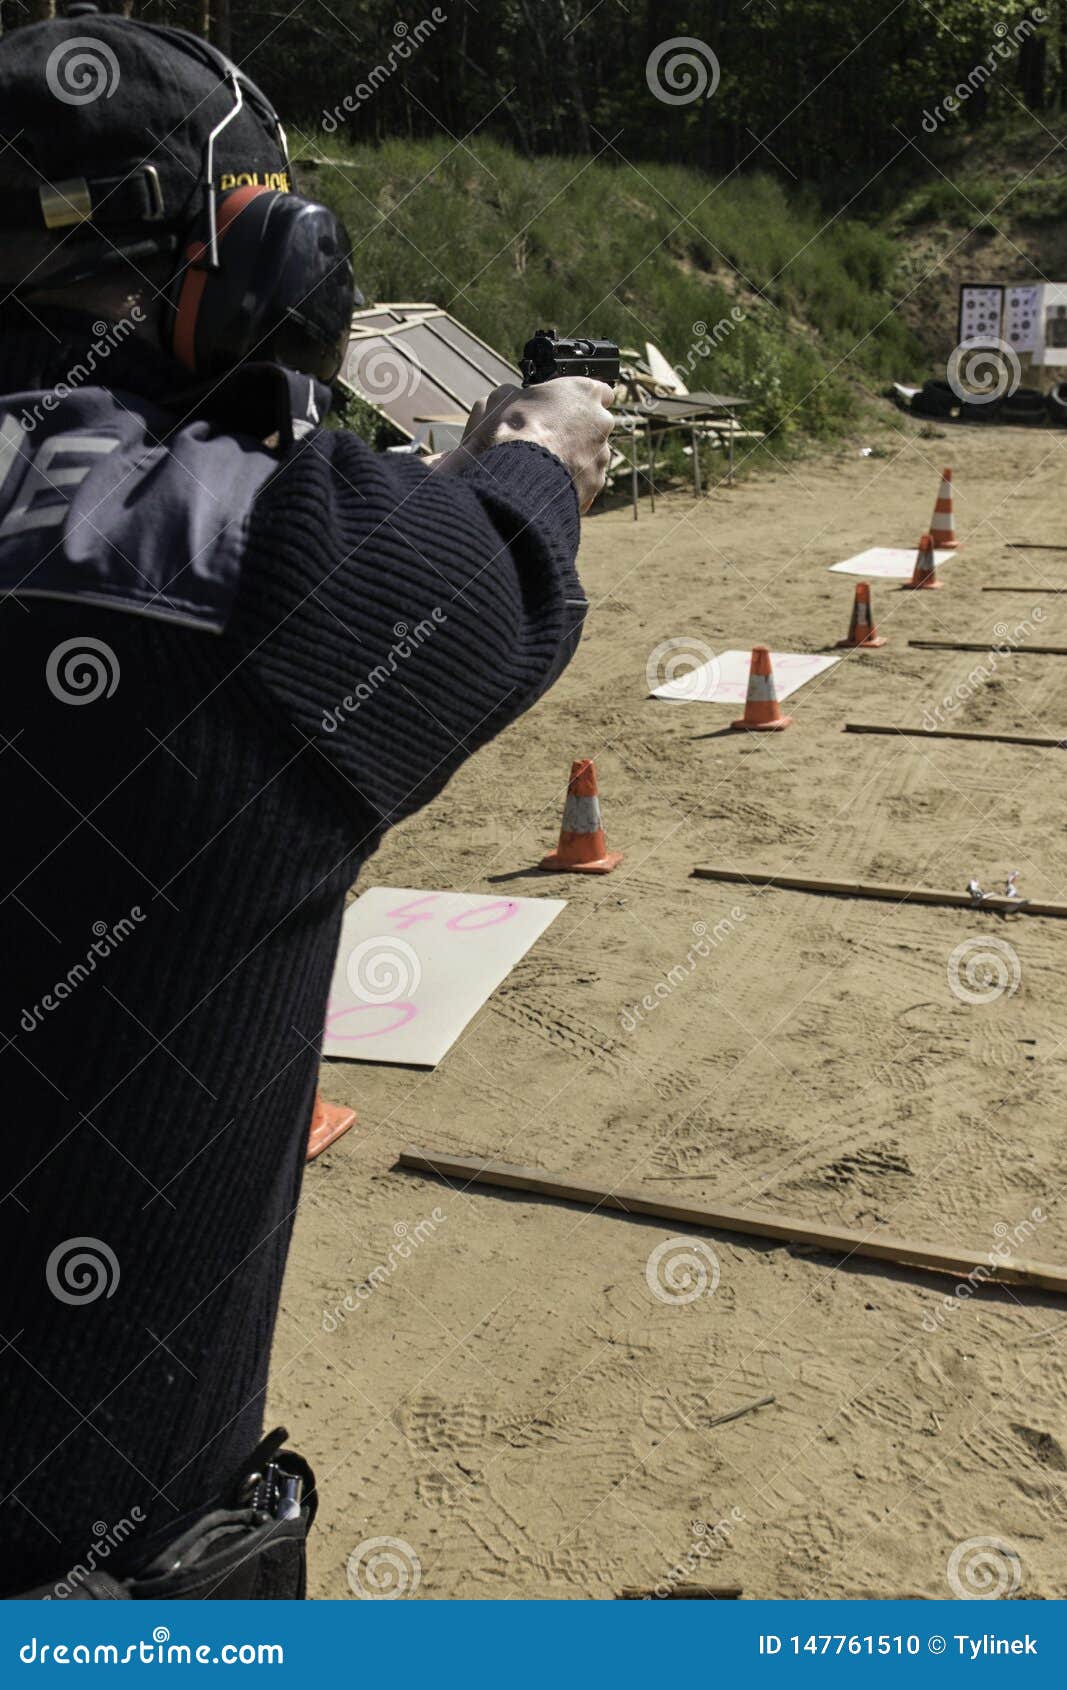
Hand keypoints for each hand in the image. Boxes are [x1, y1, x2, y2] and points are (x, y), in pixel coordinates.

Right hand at [435, 379, 614, 512]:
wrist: (517, 477)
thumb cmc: (511, 431)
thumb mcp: (502, 398)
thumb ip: (515, 394)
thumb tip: (511, 398)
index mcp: (584, 392)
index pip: (598, 391)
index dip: (579, 400)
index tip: (565, 408)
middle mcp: (601, 421)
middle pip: (595, 424)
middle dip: (577, 431)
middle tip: (550, 438)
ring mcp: (601, 454)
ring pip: (591, 454)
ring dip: (574, 457)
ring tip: (544, 465)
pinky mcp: (595, 483)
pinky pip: (585, 480)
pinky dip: (570, 482)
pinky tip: (549, 483)